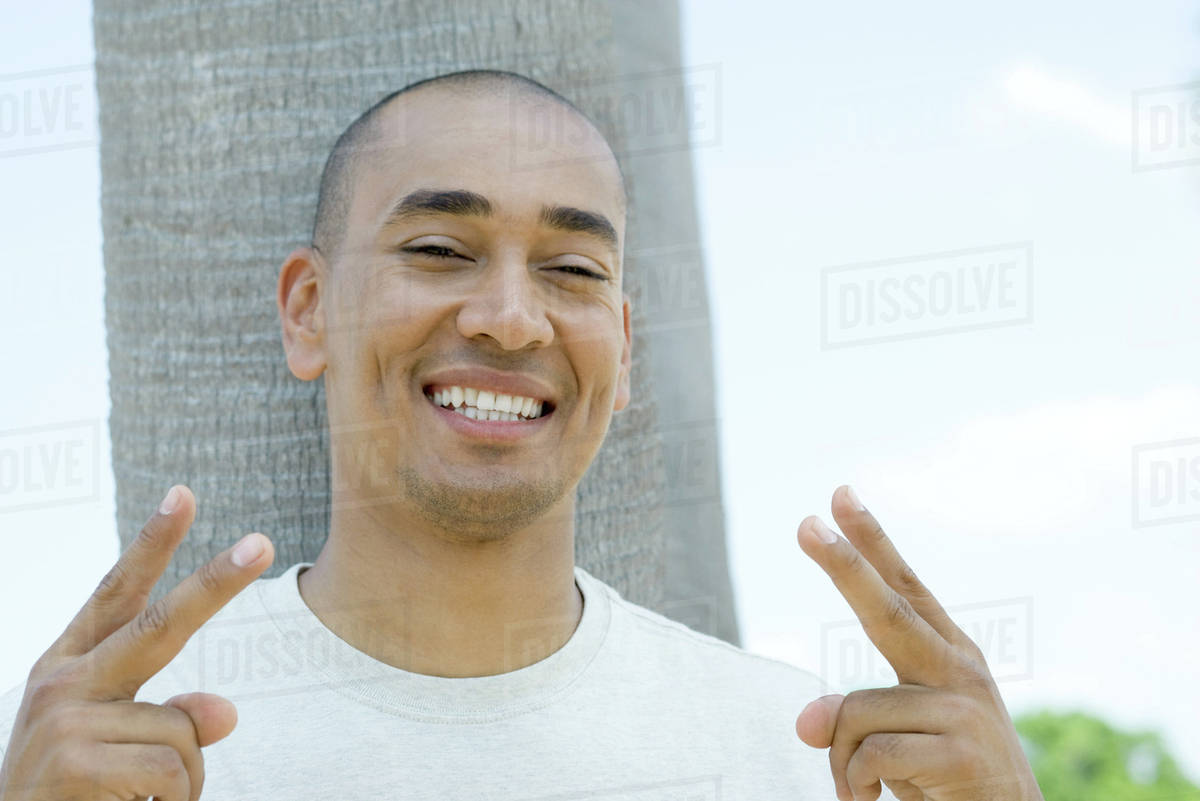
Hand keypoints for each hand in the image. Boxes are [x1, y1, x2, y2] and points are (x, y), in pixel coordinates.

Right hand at [0, 485, 273, 800]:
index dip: (151, 544)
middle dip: (217, 582)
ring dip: (183, 778)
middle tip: (263, 542)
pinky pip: (176, 769)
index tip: (183, 494)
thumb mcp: (113, 748)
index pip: (115, 595)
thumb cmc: (69, 796)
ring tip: (135, 800)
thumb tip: (226, 712)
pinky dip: (176, 800)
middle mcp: (61, 685)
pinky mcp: (76, 761)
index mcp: (68, 669)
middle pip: (160, 624)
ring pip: (186, 730)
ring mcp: (65, 721)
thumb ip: (167, 717)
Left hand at [792, 486, 1041, 800]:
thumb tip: (806, 722)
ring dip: (843, 763)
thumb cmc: (946, 779)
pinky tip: (881, 799)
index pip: (903, 588)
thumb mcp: (893, 741)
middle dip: (842, 565)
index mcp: (948, 655)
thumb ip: (850, 717)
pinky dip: (856, 785)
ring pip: (854, 713)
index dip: (871, 542)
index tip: (839, 495)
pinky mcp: (962, 751)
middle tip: (803, 525)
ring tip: (867, 789)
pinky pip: (870, 755)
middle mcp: (960, 670)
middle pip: (887, 609)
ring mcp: (964, 708)